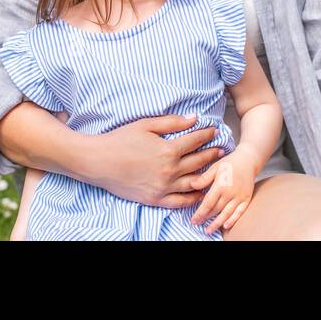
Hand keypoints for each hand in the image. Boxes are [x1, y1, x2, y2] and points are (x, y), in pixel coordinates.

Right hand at [87, 115, 222, 209]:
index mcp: (168, 150)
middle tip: (221, 150)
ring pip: (194, 182)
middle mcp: (169, 171)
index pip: (195, 141)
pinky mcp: (155, 199)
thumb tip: (194, 117)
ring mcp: (163, 187)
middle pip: (198, 162)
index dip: (207, 134)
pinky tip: (200, 191)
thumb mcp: (145, 125)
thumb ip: (172, 122)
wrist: (98, 162)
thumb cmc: (120, 140)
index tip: (214, 130)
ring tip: (215, 170)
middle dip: (212, 154)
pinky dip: (193, 197)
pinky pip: (180, 201)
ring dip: (207, 175)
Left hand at [187, 149, 257, 234]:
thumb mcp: (215, 167)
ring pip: (227, 213)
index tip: (193, 220)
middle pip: (216, 210)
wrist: (248, 160)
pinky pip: (239, 212)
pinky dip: (233, 220)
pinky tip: (226, 226)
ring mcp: (239, 197)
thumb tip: (192, 185)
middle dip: (206, 218)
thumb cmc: (229, 163)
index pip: (208, 203)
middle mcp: (230, 193)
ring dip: (217, 223)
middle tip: (197, 224)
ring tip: (209, 230)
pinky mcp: (246, 198)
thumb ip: (204, 178)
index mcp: (221, 185)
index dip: (200, 213)